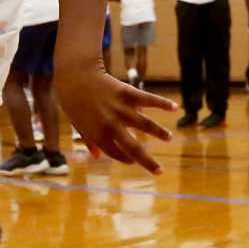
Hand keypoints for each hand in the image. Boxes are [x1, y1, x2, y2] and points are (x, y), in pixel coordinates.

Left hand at [54, 64, 177, 172]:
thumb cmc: (73, 102)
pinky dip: (162, 103)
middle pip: (134, 148)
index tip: (133, 160)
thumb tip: (97, 157)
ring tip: (169, 138)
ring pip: (145, 124)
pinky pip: (148, 99)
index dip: (126, 159)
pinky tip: (175, 107)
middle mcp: (111, 125)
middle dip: (148, 162)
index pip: (117, 153)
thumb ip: (89, 141)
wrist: (75, 76)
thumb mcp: (78, 125)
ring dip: (159, 132)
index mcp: (98, 135)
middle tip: (160, 171)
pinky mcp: (127, 93)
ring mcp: (121, 109)